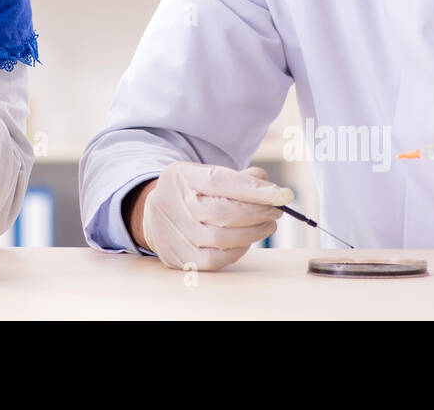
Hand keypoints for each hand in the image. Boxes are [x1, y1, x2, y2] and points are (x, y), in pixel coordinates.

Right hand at [140, 163, 292, 271]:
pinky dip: (237, 250)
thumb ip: (237, 179)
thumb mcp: (205, 175)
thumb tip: (269, 188)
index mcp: (181, 177)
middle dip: (257, 213)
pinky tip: (246, 241)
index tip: (282, 195)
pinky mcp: (177, 257)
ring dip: (252, 233)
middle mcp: (171, 203)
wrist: (151, 214)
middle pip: (222, 212)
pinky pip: (215, 259)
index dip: (254, 190)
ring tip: (266, 225)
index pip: (221, 181)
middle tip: (276, 211)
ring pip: (221, 238)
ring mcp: (171, 232)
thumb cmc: (188, 194)